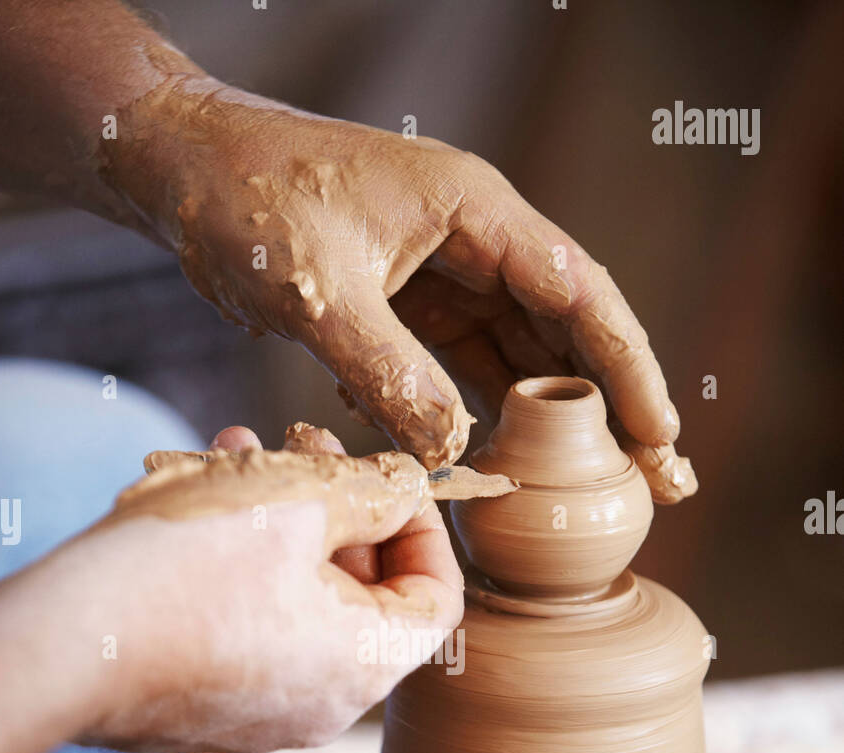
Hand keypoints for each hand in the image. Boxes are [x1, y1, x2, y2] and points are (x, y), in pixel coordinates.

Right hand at [0, 423, 462, 752]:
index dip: (424, 527)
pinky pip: (248, 627)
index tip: (388, 476)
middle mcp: (324, 706)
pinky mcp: (207, 707)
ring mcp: (262, 712)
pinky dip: (242, 565)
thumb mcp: (299, 502)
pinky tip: (202, 503)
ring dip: (281, 521)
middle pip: (362, 593)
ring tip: (240, 454)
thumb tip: (405, 490)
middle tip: (303, 441)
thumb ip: (373, 494)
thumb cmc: (187, 569)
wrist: (62, 645)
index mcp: (365, 667)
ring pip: (298, 601)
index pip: (436, 600)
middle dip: (337, 505)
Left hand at [106, 85, 689, 493]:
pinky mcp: (409, 312)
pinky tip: (517, 467)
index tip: (660, 434)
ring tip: (605, 489)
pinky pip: (467, 371)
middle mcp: (475, 245)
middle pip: (567, 334)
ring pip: (523, 358)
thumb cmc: (249, 201)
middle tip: (659, 480)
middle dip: (615, 407)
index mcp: (475, 213)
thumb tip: (452, 453)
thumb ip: (388, 372)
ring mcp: (443, 280)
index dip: (627, 368)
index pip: (578, 296)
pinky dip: (492, 417)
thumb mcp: (321, 292)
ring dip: (562, 422)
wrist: (184, 171)